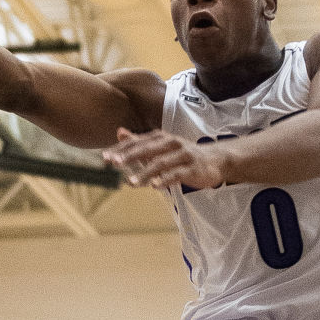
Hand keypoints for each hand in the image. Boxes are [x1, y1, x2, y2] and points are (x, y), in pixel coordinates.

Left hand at [103, 127, 225, 191]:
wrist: (215, 160)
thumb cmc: (183, 155)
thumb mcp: (160, 147)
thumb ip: (139, 141)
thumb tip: (118, 132)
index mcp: (160, 138)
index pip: (137, 142)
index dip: (121, 150)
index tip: (104, 158)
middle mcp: (170, 143)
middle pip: (146, 149)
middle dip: (128, 156)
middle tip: (112, 163)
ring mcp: (182, 155)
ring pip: (160, 163)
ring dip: (144, 172)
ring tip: (130, 182)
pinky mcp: (192, 168)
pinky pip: (177, 174)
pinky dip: (165, 179)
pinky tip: (154, 186)